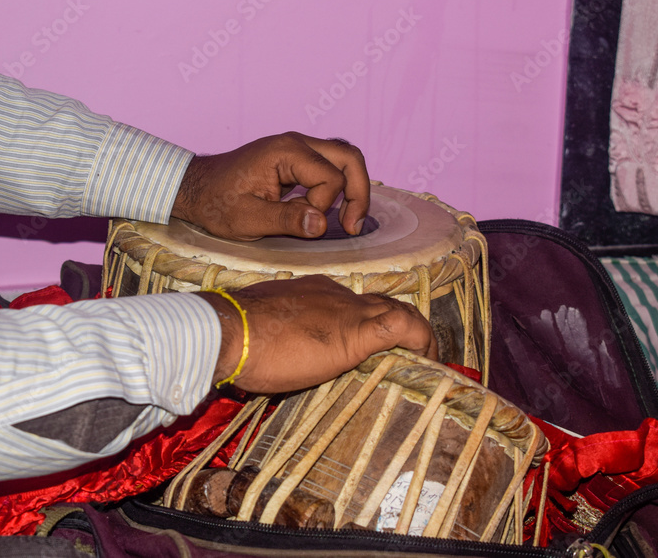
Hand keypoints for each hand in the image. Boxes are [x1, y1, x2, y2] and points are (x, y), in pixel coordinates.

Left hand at [171, 132, 369, 240]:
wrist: (196, 188)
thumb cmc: (216, 202)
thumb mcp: (247, 219)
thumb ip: (285, 221)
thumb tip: (321, 224)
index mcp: (285, 152)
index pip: (329, 177)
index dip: (323, 205)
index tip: (302, 222)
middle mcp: (296, 143)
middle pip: (349, 157)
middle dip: (358, 193)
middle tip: (353, 226)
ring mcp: (298, 148)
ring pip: (345, 158)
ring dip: (353, 188)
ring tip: (348, 221)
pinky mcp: (296, 159)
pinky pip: (331, 166)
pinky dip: (339, 187)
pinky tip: (332, 211)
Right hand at [201, 276, 435, 393]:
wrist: (227, 331)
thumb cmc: (234, 339)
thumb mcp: (265, 335)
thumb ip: (285, 341)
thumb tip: (281, 360)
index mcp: (314, 293)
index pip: (356, 304)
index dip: (374, 324)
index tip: (378, 350)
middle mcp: (336, 294)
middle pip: (383, 303)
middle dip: (404, 329)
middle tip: (416, 357)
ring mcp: (348, 309)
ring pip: (398, 312)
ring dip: (418, 338)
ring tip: (428, 363)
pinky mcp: (357, 330)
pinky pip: (403, 326)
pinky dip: (423, 341)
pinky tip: (431, 362)